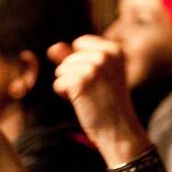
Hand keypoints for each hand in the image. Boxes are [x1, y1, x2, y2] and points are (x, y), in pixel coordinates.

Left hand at [49, 35, 148, 164]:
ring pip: (61, 70)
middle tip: (94, 90)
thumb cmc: (107, 101)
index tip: (98, 78)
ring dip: (69, 86)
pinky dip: (65, 95)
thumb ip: (75, 56)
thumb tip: (53, 47)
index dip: (81, 62)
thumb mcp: (97, 73)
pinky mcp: (80, 82)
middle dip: (74, 75)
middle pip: (69, 58)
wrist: (118, 128)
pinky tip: (82, 102)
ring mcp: (93, 68)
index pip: (80, 42)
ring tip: (89, 96)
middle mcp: (105, 54)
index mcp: (114, 49)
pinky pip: (58, 83)